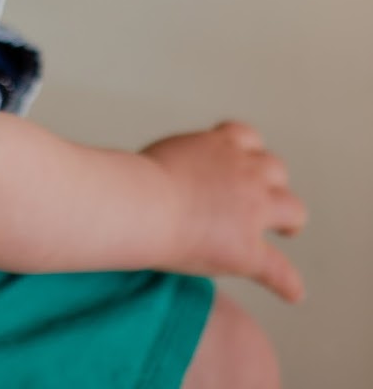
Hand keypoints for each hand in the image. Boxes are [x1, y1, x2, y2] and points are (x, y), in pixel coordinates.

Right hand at [141, 121, 306, 302]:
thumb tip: (171, 181)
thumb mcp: (166, 154)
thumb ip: (184, 163)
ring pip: (293, 208)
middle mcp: (243, 172)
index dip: (248, 151)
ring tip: (287, 230)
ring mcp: (251, 210)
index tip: (246, 160)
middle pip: (275, 167)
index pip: (245, 137)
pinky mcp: (249, 250)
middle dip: (271, 181)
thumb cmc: (139, 180)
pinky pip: (279, 271)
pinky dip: (286, 284)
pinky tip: (292, 293)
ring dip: (289, 218)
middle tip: (264, 199)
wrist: (145, 203)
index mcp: (220, 144)